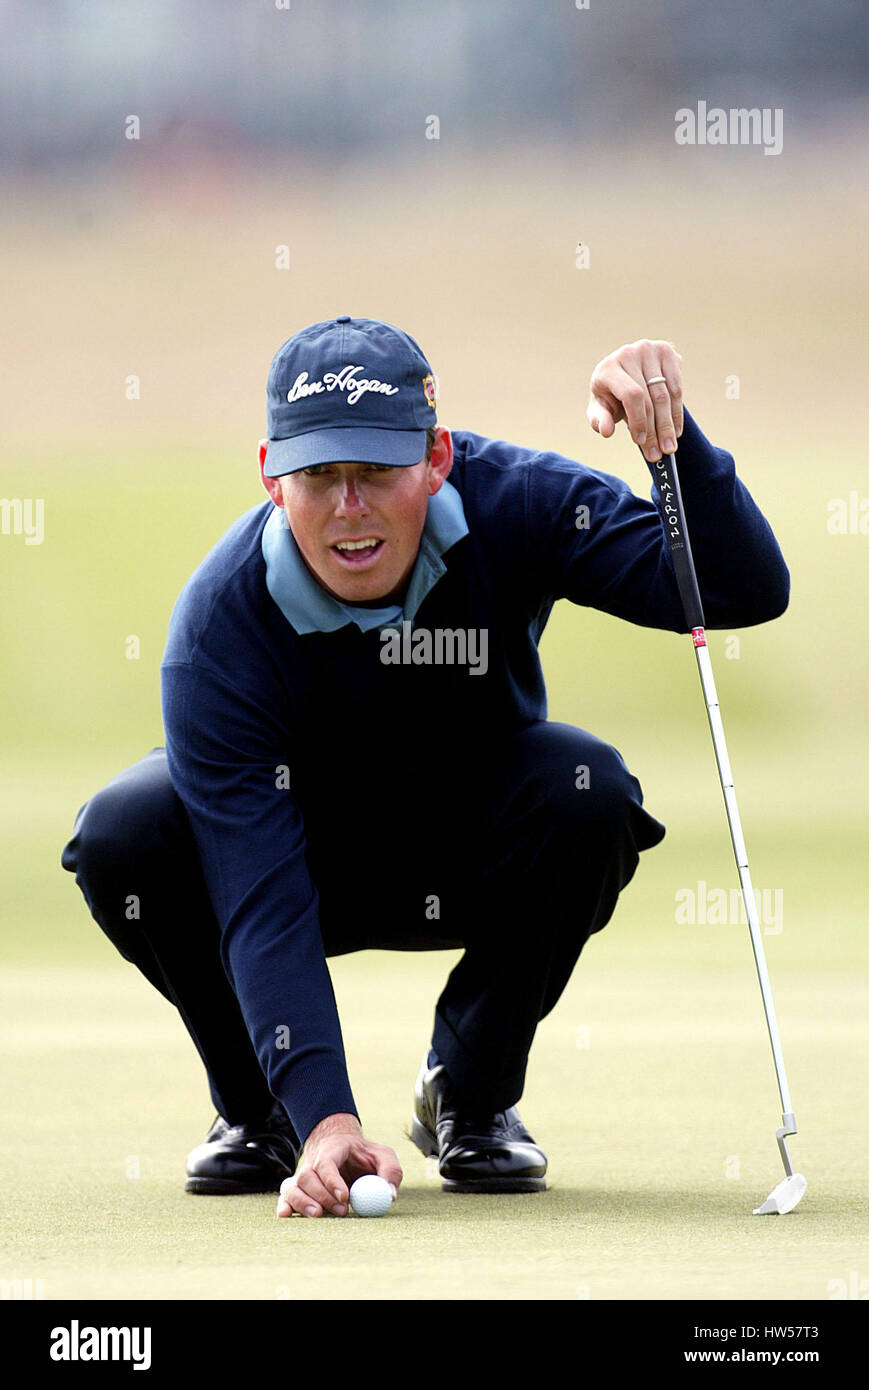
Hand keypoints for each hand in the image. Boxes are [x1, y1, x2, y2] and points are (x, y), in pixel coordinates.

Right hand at [276, 1113, 402, 1218]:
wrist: (344, 1149)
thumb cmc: (364, 1155)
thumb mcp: (383, 1156)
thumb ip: (390, 1171)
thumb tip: (389, 1195)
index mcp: (334, 1150)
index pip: (327, 1163)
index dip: (332, 1181)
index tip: (345, 1198)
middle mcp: (314, 1162)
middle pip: (308, 1177)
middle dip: (323, 1196)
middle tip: (342, 1211)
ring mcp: (304, 1176)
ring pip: (293, 1186)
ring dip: (303, 1202)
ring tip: (319, 1215)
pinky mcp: (299, 1189)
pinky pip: (285, 1195)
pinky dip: (284, 1205)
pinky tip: (286, 1215)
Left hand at [586, 339, 683, 462]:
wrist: (624, 371)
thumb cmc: (610, 395)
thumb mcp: (600, 409)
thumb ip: (600, 420)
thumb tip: (606, 431)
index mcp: (608, 368)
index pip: (631, 395)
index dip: (639, 420)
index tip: (641, 442)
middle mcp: (629, 354)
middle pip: (651, 398)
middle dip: (656, 430)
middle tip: (660, 453)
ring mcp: (650, 350)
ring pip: (666, 395)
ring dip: (669, 425)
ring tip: (669, 447)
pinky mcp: (667, 352)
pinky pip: (677, 388)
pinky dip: (677, 412)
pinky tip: (675, 430)